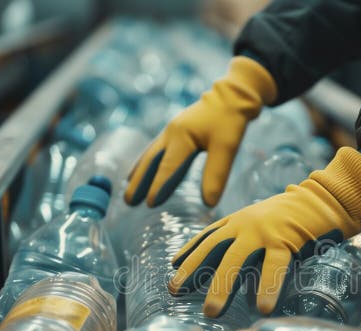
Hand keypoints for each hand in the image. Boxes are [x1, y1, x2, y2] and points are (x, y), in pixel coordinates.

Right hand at [124, 56, 276, 207]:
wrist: (233, 95)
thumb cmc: (230, 121)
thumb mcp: (227, 148)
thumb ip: (216, 174)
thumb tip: (208, 203)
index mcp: (181, 136)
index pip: (167, 167)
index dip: (158, 187)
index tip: (149, 204)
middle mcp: (171, 133)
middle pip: (151, 161)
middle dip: (139, 182)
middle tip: (127, 201)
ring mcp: (172, 130)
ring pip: (151, 155)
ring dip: (140, 172)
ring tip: (129, 188)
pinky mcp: (177, 130)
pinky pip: (157, 150)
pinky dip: (149, 162)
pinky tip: (146, 169)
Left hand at [169, 147, 360, 316]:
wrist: (324, 199)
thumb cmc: (293, 217)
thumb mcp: (261, 224)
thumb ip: (244, 241)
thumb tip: (228, 270)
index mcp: (238, 221)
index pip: (207, 237)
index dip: (189, 252)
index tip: (173, 268)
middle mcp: (245, 224)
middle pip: (213, 250)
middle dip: (193, 271)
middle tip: (175, 292)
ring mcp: (263, 231)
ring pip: (236, 261)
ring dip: (221, 286)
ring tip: (211, 312)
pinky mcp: (285, 240)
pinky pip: (273, 267)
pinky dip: (267, 288)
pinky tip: (261, 308)